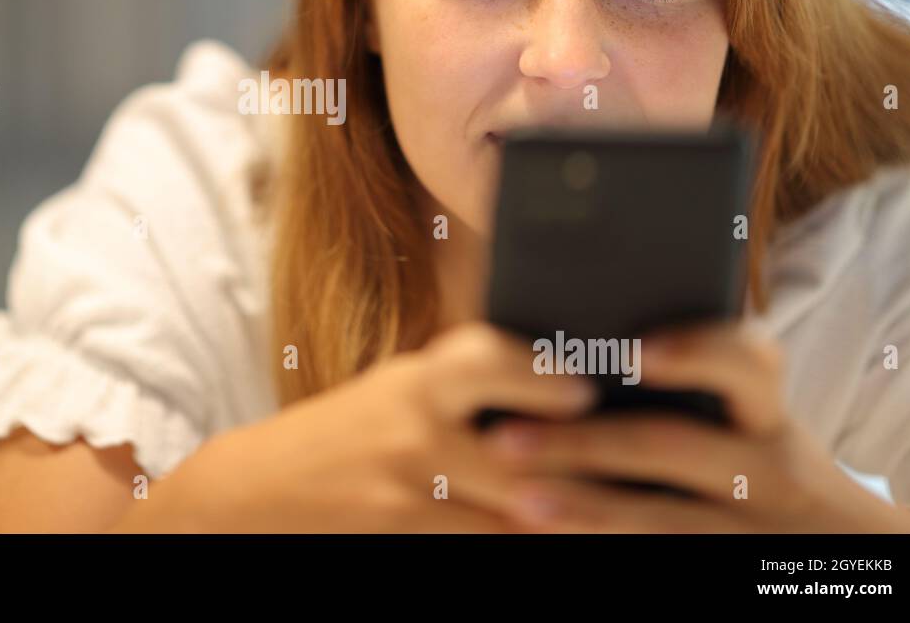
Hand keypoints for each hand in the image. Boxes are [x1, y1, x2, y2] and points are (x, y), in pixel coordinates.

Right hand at [110, 321, 598, 531]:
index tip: (587, 388)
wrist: (258, 494)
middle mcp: (414, 434)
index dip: (538, 374)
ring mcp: (411, 497)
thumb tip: (565, 390)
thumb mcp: (399, 389)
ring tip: (633, 519)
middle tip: (651, 475)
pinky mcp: (408, 544)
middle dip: (585, 470)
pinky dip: (526, 545)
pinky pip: (486, 549)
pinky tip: (567, 538)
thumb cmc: (347, 432)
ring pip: (514, 517)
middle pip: (519, 456)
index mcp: (416, 380)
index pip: (482, 359)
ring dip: (572, 520)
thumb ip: (468, 385)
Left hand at [482, 321, 909, 532]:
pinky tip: (548, 535)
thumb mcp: (747, 420)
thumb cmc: (754, 458)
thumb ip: (690, 380)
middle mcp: (767, 468)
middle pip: (672, 447)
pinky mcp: (724, 567)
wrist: (832, 546)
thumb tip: (573, 335)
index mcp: (765, 412)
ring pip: (662, 518)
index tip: (637, 351)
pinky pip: (661, 555)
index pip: (750, 363)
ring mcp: (749, 529)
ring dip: (584, 506)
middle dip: (584, 442)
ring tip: (519, 497)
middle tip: (505, 439)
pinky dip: (601, 543)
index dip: (699, 351)